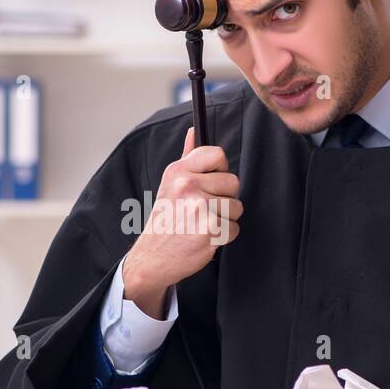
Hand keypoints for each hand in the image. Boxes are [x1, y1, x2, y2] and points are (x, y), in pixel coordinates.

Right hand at [123, 127, 242, 317]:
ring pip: (236, 207)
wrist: (152, 257)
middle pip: (233, 182)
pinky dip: (224, 237)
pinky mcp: (210, 230)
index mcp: (178, 171)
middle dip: (224, 198)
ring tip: (202, 225)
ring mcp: (199, 207)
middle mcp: (187, 185)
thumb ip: (187, 159)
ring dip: (225, 219)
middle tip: (203, 210)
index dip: (220, 169)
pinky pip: (234, 228)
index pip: (217, 154)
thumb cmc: (166, 219)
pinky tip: (204, 238)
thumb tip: (194, 130)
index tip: (211, 182)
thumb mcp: (170, 184)